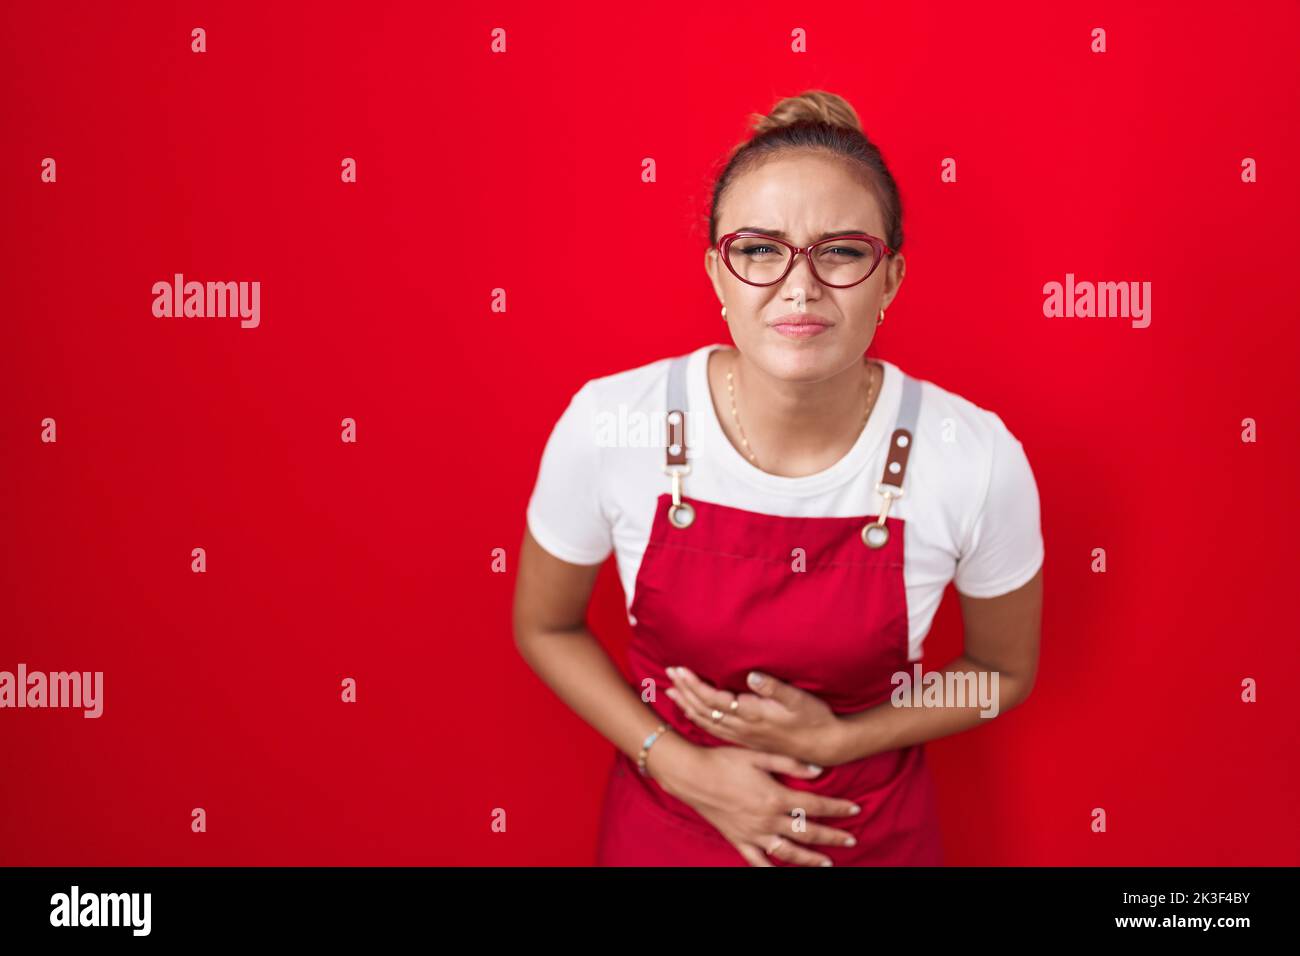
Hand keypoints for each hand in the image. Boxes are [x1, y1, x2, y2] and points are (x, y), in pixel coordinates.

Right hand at [652, 741, 861, 866]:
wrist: (691, 774)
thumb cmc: (723, 760)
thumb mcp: (758, 754)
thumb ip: (789, 762)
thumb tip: (818, 770)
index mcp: (775, 796)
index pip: (815, 805)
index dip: (838, 808)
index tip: (855, 808)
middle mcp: (767, 820)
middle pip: (808, 831)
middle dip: (833, 836)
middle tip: (852, 839)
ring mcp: (753, 833)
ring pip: (789, 852)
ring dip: (810, 859)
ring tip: (828, 863)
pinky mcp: (738, 840)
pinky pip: (758, 862)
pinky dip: (772, 870)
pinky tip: (784, 873)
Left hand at [665, 666, 845, 767]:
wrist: (825, 747)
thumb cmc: (814, 719)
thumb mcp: (799, 700)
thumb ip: (774, 688)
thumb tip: (751, 675)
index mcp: (752, 714)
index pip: (713, 699)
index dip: (694, 684)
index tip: (678, 670)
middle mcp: (743, 727)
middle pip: (704, 709)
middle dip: (685, 691)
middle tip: (668, 673)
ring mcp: (743, 736)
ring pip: (706, 721)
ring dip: (687, 705)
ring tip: (671, 692)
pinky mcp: (747, 741)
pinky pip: (715, 731)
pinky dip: (699, 720)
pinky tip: (693, 713)